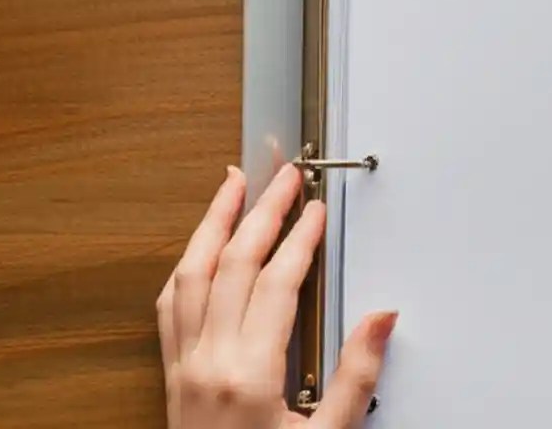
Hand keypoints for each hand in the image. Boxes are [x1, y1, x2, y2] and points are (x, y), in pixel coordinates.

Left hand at [157, 164, 397, 428]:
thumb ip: (358, 375)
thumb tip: (383, 318)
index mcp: (248, 374)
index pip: (275, 283)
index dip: (299, 238)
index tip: (315, 208)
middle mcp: (206, 361)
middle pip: (231, 263)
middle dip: (261, 211)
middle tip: (283, 175)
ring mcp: (182, 365)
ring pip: (190, 274)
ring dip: (212, 223)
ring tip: (231, 185)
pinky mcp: (171, 374)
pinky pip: (169, 303)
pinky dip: (186, 264)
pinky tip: (199, 246)